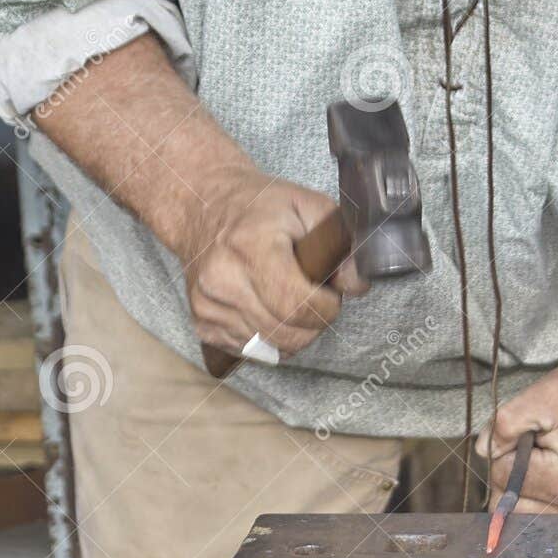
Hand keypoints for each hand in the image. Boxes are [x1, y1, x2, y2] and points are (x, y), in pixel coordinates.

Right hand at [174, 169, 366, 359]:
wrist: (201, 206)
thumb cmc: (260, 207)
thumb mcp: (308, 206)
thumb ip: (340, 243)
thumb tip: (356, 284)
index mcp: (250, 246)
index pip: (297, 306)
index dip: (327, 308)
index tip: (330, 293)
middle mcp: (221, 279)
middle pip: (287, 334)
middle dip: (314, 322)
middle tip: (312, 295)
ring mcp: (207, 306)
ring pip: (272, 348)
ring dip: (292, 331)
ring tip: (287, 297)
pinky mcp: (202, 324)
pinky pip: (251, 351)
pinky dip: (269, 337)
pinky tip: (266, 308)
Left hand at [474, 351, 557, 514]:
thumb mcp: (543, 396)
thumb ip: (506, 423)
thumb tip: (485, 450)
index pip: (502, 476)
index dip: (504, 447)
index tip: (527, 430)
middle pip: (509, 504)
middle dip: (508, 472)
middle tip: (532, 445)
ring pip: (521, 513)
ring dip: (520, 486)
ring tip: (542, 458)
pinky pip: (539, 515)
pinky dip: (533, 496)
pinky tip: (547, 473)